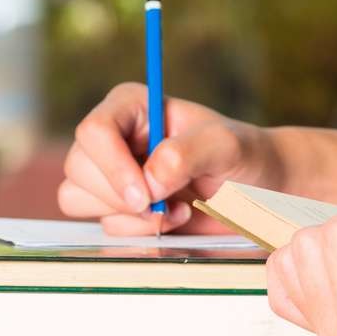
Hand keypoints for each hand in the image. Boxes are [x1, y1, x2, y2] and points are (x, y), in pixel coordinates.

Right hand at [58, 81, 277, 234]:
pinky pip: (102, 224)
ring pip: (77, 197)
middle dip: (120, 196)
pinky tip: (173, 218)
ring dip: (127, 214)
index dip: (111, 165)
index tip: (145, 194)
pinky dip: (136, 229)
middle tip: (166, 204)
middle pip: (79, 167)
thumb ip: (188, 153)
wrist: (259, 189)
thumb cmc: (246, 156)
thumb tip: (147, 181)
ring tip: (175, 208)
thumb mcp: (228, 146)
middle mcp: (116, 136)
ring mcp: (112, 172)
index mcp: (134, 106)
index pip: (94, 130)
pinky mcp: (118, 204)